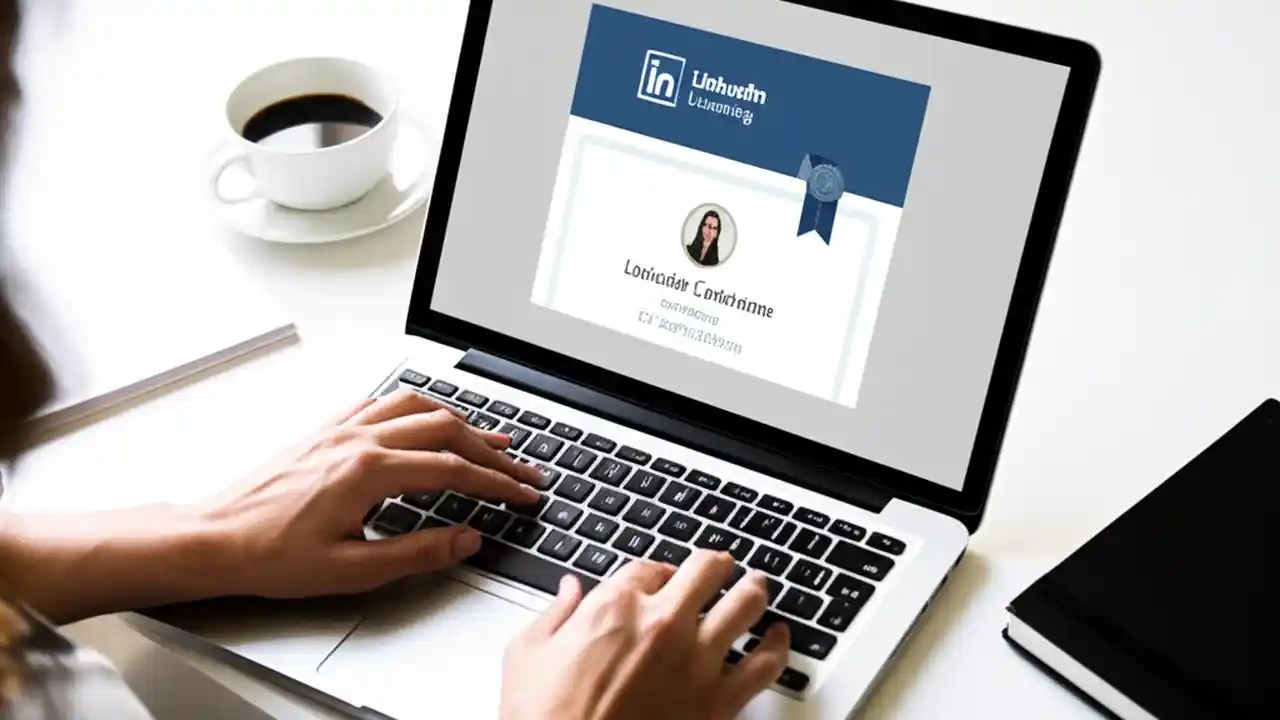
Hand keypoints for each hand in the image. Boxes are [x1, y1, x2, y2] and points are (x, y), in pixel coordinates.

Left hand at [197, 390, 546, 598]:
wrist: (214, 539)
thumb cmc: (271, 556)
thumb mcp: (351, 570)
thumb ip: (417, 552)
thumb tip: (466, 538)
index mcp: (368, 472)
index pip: (453, 469)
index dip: (497, 483)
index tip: (522, 493)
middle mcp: (358, 440)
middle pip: (445, 429)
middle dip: (491, 450)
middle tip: (521, 469)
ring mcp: (341, 429)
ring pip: (417, 406)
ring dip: (460, 420)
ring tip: (489, 437)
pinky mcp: (326, 430)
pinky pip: (381, 402)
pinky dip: (417, 406)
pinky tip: (427, 417)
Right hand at [500, 551, 789, 719]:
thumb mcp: (526, 655)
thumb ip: (554, 614)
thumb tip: (569, 590)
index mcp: (614, 606)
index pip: (651, 567)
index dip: (658, 570)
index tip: (660, 579)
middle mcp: (662, 624)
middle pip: (707, 569)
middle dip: (714, 565)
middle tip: (719, 568)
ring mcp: (697, 660)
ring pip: (746, 603)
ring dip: (752, 590)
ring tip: (755, 588)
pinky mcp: (719, 701)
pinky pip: (766, 663)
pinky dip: (778, 646)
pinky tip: (778, 637)